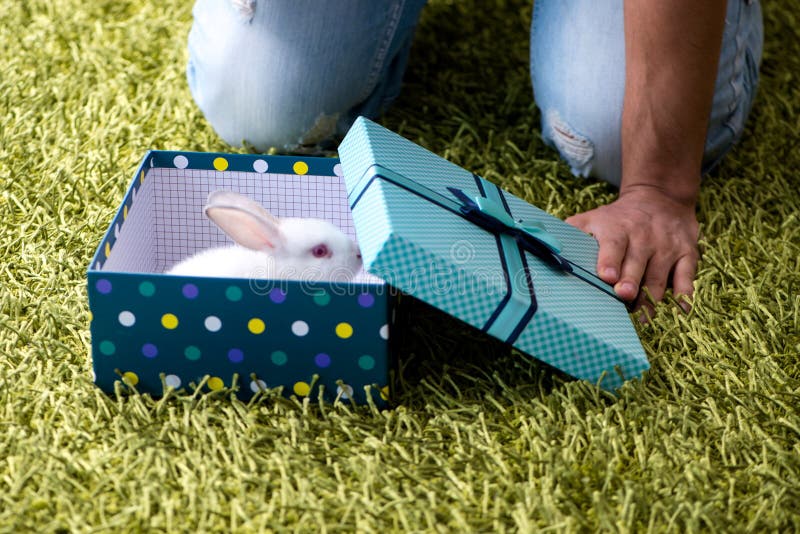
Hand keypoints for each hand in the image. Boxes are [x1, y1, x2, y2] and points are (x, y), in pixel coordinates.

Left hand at [565, 186, 699, 318]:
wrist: (660, 198)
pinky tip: (680, 311)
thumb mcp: (592, 218)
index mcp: (618, 228)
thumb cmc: (617, 218)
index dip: (610, 260)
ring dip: (651, 299)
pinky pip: (688, 276)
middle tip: (624, 297)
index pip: (613, 244)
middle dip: (631, 282)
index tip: (606, 277)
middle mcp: (644, 236)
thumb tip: (543, 248)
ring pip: (660, 277)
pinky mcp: (687, 254)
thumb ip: (571, 232)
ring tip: (642, 319)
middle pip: (638, 264)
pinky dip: (685, 294)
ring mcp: (667, 246)